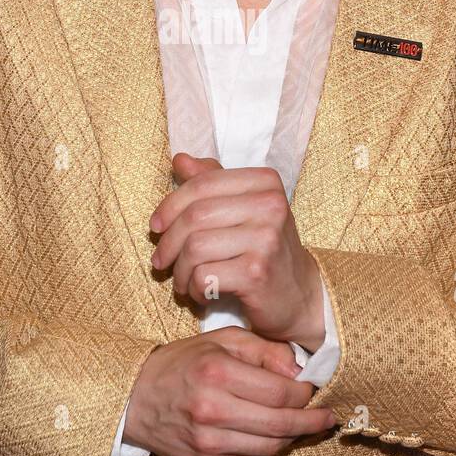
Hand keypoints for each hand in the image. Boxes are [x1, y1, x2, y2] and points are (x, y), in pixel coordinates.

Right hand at [124, 326, 336, 455]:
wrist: (133, 399)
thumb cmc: (181, 364)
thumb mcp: (220, 340)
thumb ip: (263, 350)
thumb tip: (299, 372)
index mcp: (217, 374)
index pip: (280, 393)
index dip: (306, 394)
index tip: (314, 391)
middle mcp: (213, 411)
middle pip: (281, 424)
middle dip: (311, 422)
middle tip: (326, 418)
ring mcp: (208, 443)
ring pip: (270, 448)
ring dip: (293, 438)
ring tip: (304, 426)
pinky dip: (267, 449)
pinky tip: (272, 436)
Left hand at [149, 152, 326, 348]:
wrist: (299, 296)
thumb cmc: (264, 250)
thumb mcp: (244, 209)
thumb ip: (213, 182)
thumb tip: (179, 159)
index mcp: (265, 182)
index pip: (202, 183)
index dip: (169, 205)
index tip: (156, 227)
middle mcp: (270, 205)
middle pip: (194, 216)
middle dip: (168, 243)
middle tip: (160, 262)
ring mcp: (266, 239)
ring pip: (195, 248)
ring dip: (180, 271)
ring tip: (183, 282)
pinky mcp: (257, 273)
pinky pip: (203, 276)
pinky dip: (194, 289)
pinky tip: (203, 294)